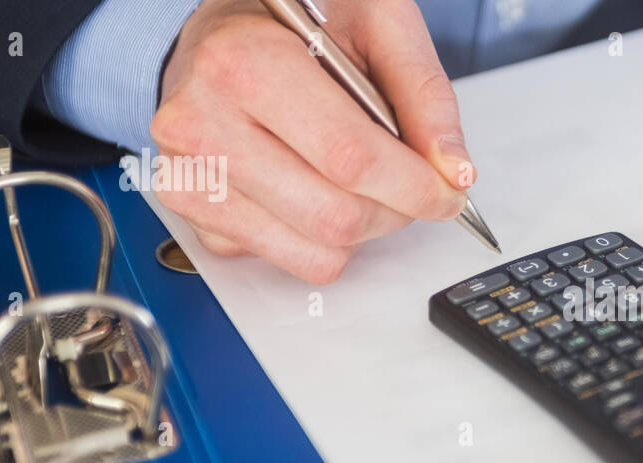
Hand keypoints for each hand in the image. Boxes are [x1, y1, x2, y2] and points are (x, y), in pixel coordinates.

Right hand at [151, 0, 472, 282]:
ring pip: (316, 250)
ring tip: (364, 183)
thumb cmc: (296, 20)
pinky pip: (288, 259)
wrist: (223, 27)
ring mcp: (190, 175)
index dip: (416, 187)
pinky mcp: (196, 213)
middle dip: (395, 211)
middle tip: (411, 187)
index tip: (447, 191)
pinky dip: (324, 239)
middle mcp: (202, 122)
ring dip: (364, 229)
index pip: (350, 158)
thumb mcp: (376, 21)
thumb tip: (453, 171)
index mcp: (243, 61)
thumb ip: (424, 94)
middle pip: (334, 216)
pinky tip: (318, 188)